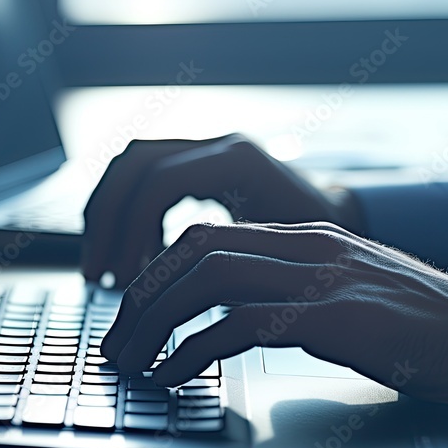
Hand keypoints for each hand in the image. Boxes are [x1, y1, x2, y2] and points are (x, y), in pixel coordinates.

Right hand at [82, 134, 362, 287]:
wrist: (349, 219)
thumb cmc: (325, 244)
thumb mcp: (282, 254)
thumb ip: (230, 266)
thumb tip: (172, 304)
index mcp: (239, 161)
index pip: (160, 183)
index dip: (132, 231)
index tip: (125, 279)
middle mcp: (220, 144)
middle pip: (134, 164)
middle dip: (107, 220)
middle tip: (98, 274)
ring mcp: (210, 149)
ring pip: (133, 165)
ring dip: (111, 216)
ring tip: (106, 270)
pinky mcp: (203, 164)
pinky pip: (147, 178)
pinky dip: (130, 215)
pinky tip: (136, 259)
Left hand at [100, 222, 447, 414]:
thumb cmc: (428, 326)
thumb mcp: (356, 293)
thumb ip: (304, 291)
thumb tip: (243, 319)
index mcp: (313, 237)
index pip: (211, 237)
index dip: (158, 273)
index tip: (133, 314)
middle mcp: (312, 246)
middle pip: (196, 249)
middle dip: (142, 294)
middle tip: (117, 342)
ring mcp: (324, 277)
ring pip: (209, 279)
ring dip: (155, 322)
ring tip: (131, 363)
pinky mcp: (336, 317)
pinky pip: (242, 325)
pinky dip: (195, 350)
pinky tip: (178, 377)